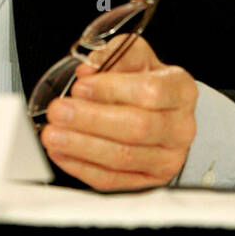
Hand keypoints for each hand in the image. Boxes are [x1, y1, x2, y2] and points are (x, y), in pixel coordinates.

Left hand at [39, 36, 196, 191]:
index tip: (80, 87)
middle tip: (59, 111)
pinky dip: (82, 167)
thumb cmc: (146, 80)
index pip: (150, 91)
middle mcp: (181, 127)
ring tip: (53, 134)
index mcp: (181, 90)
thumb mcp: (136, 56)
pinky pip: (113, 179)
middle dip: (91, 120)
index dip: (111, 90)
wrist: (162, 112)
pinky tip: (62, 153)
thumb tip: (88, 68)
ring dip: (81, 146)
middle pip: (136, 128)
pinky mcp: (149, 180)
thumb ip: (113, 55)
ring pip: (123, 157)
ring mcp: (168, 158)